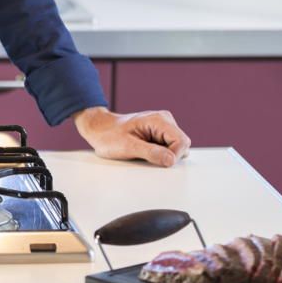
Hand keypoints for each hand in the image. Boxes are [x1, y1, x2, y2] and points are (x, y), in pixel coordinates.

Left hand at [73, 106, 189, 166]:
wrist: (99, 129)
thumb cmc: (109, 136)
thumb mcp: (127, 147)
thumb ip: (151, 153)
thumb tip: (171, 160)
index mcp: (159, 120)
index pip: (182, 142)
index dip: (174, 156)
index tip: (159, 162)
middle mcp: (164, 120)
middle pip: (182, 145)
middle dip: (169, 156)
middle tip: (147, 157)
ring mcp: (163, 126)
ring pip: (177, 148)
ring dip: (164, 155)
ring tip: (144, 152)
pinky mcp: (160, 133)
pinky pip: (169, 148)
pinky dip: (160, 153)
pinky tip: (145, 151)